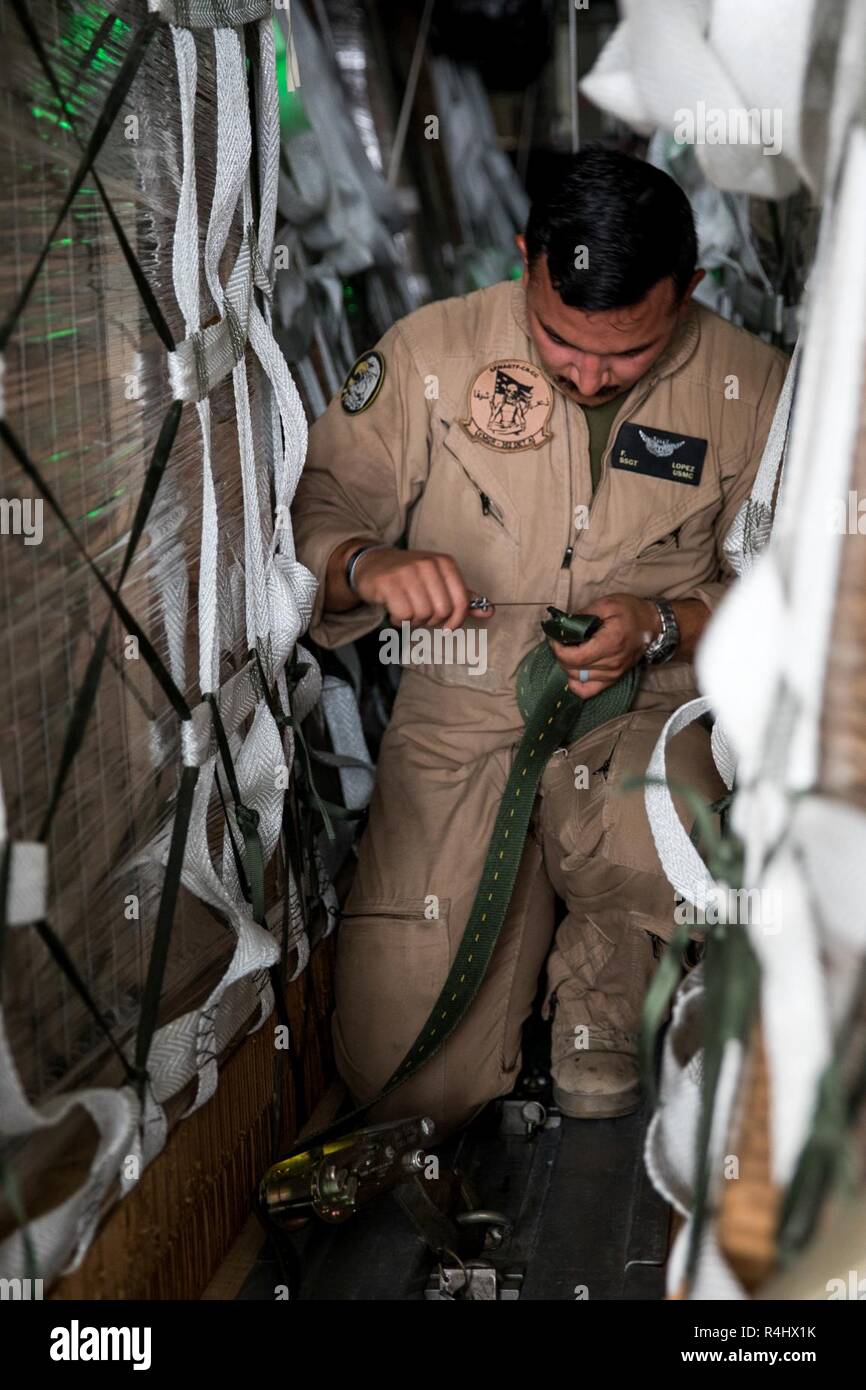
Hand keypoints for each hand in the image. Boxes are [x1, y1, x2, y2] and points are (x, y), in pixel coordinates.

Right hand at [352, 547, 494, 630]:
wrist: (372, 564)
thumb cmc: (409, 576)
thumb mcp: (438, 580)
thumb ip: (463, 597)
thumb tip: (489, 610)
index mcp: (445, 563)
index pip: (461, 601)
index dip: (456, 621)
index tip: (447, 628)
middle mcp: (428, 564)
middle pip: (442, 611)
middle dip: (431, 621)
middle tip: (421, 616)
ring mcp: (407, 572)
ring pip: (423, 614)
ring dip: (414, 622)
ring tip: (406, 611)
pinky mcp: (389, 583)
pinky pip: (404, 615)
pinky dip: (399, 620)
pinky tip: (394, 611)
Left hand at [548, 593, 659, 698]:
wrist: (653, 626)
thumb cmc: (631, 612)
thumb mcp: (607, 604)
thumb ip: (583, 614)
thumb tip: (563, 624)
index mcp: (610, 643)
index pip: (575, 657)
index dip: (558, 648)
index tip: (554, 636)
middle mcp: (611, 664)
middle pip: (573, 669)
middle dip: (560, 654)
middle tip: (560, 640)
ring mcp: (612, 675)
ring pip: (577, 679)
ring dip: (566, 666)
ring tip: (568, 651)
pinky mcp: (612, 680)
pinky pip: (587, 691)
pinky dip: (575, 683)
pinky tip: (574, 669)